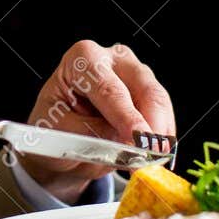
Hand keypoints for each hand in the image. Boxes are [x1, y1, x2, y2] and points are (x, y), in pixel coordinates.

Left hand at [15, 41, 174, 202]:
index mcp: (81, 59)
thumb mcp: (60, 135)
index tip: (137, 139)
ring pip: (159, 102)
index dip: (126, 116)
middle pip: (144, 88)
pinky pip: (164, 115)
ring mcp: (134, 72)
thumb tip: (126, 145)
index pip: (108, 89)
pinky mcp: (149, 91)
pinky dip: (161, 137)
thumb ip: (92, 137)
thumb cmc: (54, 129)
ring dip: (158, 134)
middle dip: (151, 124)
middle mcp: (112, 58)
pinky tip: (153, 155)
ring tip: (148, 160)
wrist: (59, 138)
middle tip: (151, 155)